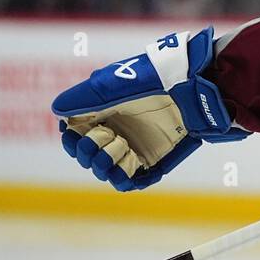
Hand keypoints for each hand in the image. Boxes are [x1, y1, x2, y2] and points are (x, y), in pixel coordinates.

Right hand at [53, 27, 247, 190]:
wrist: (203, 87)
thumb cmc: (161, 78)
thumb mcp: (118, 82)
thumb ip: (87, 96)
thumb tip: (56, 110)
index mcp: (108, 106)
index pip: (77, 131)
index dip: (72, 138)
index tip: (75, 137)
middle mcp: (121, 126)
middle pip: (89, 153)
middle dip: (88, 153)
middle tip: (101, 143)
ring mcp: (140, 143)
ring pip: (109, 168)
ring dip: (104, 168)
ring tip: (114, 157)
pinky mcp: (159, 157)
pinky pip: (136, 178)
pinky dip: (127, 181)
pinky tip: (126, 175)